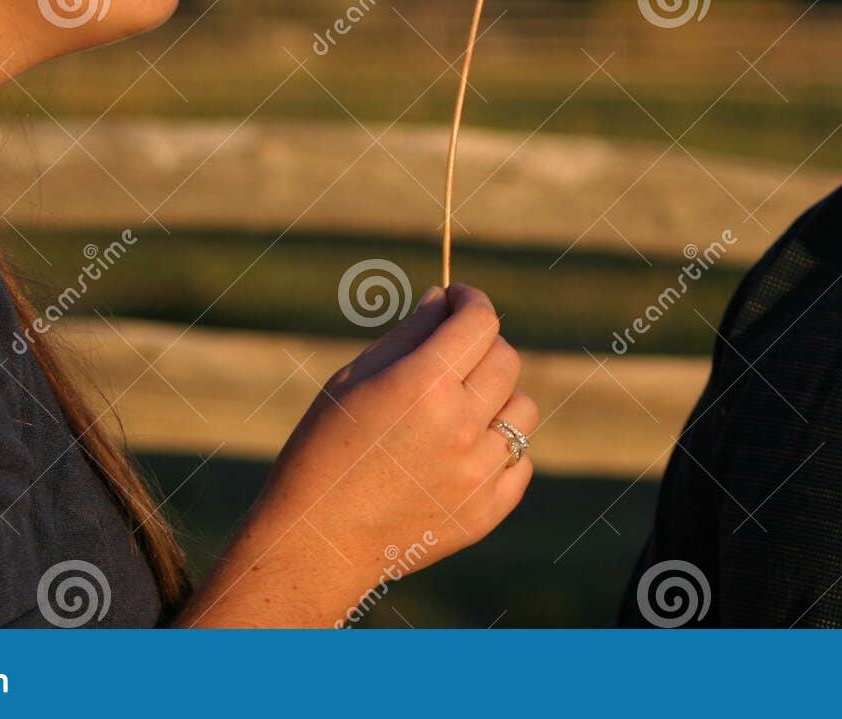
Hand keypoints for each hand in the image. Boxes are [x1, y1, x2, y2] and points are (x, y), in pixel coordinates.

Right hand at [178, 284, 537, 626]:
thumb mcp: (354, 380)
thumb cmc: (324, 449)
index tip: (459, 301)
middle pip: (507, 360)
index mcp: (424, 385)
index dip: (471, 301)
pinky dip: (498, 451)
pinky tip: (462, 453)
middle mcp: (461, 426)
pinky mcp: (487, 511)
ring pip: (523, 410)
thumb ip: (408, 336)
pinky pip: (520, 463)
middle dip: (482, 346)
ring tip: (459, 410)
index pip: (480, 322)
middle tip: (453, 355)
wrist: (318, 541)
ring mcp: (478, 473)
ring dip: (497, 399)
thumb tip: (444, 300)